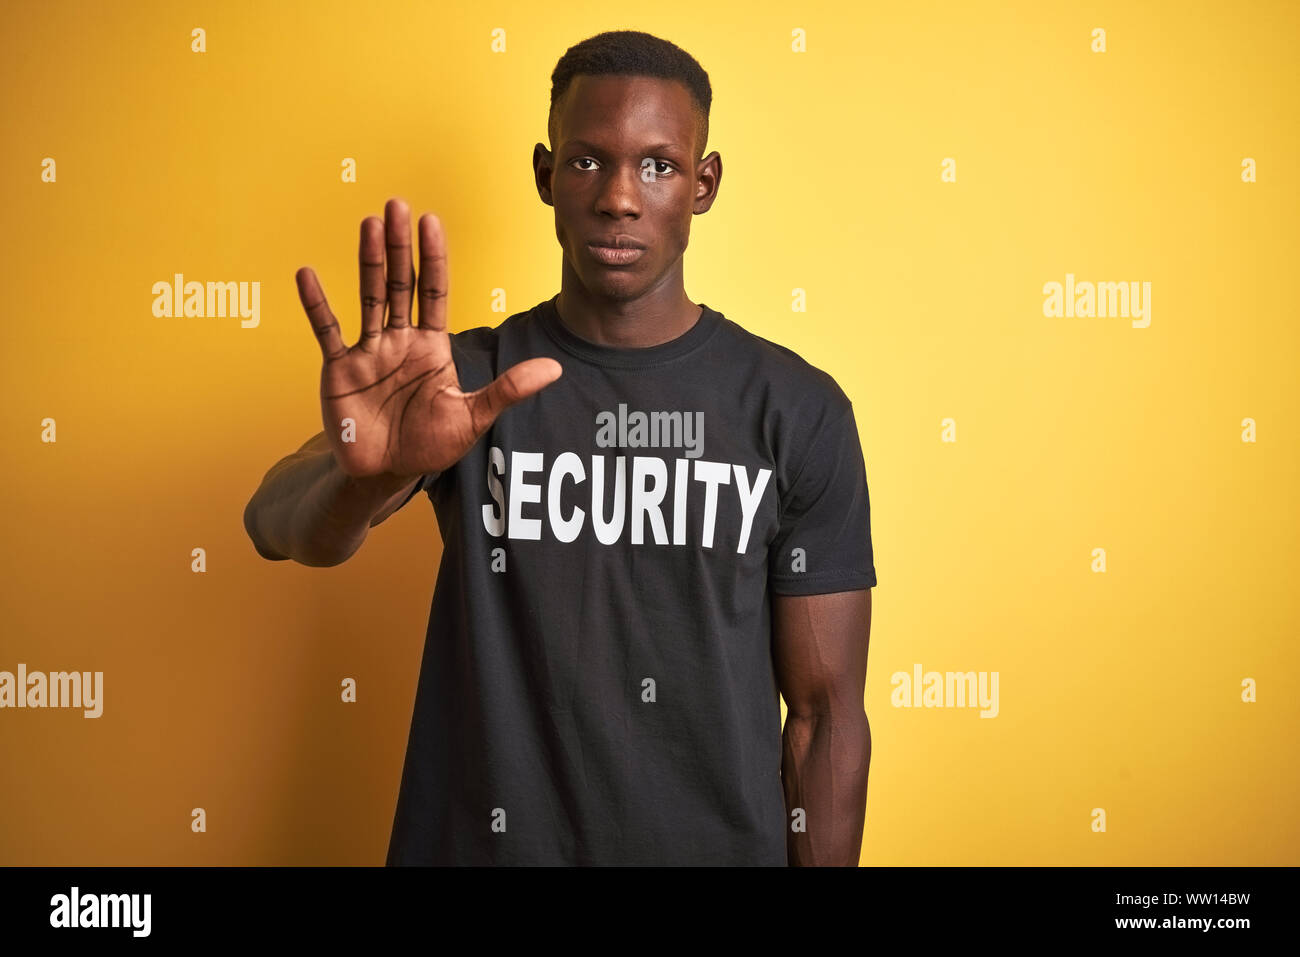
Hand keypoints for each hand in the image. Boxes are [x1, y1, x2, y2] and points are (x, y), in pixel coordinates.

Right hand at [295, 198, 562, 478]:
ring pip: (369, 297)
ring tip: (369, 224)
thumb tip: (555, 369)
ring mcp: (368, 351)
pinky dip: (316, 304)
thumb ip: (508, 390)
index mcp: (432, 345)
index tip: (432, 221)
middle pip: (400, 284)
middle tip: (397, 205)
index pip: (434, 292)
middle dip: (400, 246)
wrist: (387, 472)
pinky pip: (325, 331)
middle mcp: (399, 340)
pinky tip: (307, 275)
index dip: (434, 258)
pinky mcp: (338, 368)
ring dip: (368, 261)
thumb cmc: (429, 444)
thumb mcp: (473, 417)